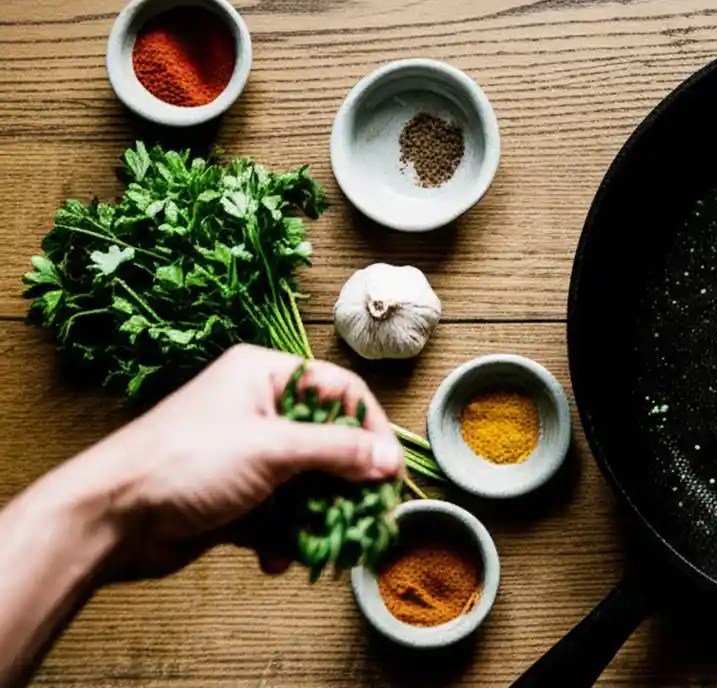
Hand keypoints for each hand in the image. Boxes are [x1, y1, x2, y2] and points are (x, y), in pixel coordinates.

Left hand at [84, 344, 403, 578]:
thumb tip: (389, 460)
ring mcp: (245, 455)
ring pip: (306, 484)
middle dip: (345, 484)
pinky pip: (279, 514)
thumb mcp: (273, 450)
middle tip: (365, 514)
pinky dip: (284, 537)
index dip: (370, 429)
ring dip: (316, 518)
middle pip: (327, 443)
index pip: (340, 392)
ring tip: (323, 545)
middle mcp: (257, 409)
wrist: (110, 518)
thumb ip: (337, 452)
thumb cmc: (185, 463)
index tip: (388, 470)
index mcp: (264, 376)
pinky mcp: (234, 497)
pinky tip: (276, 557)